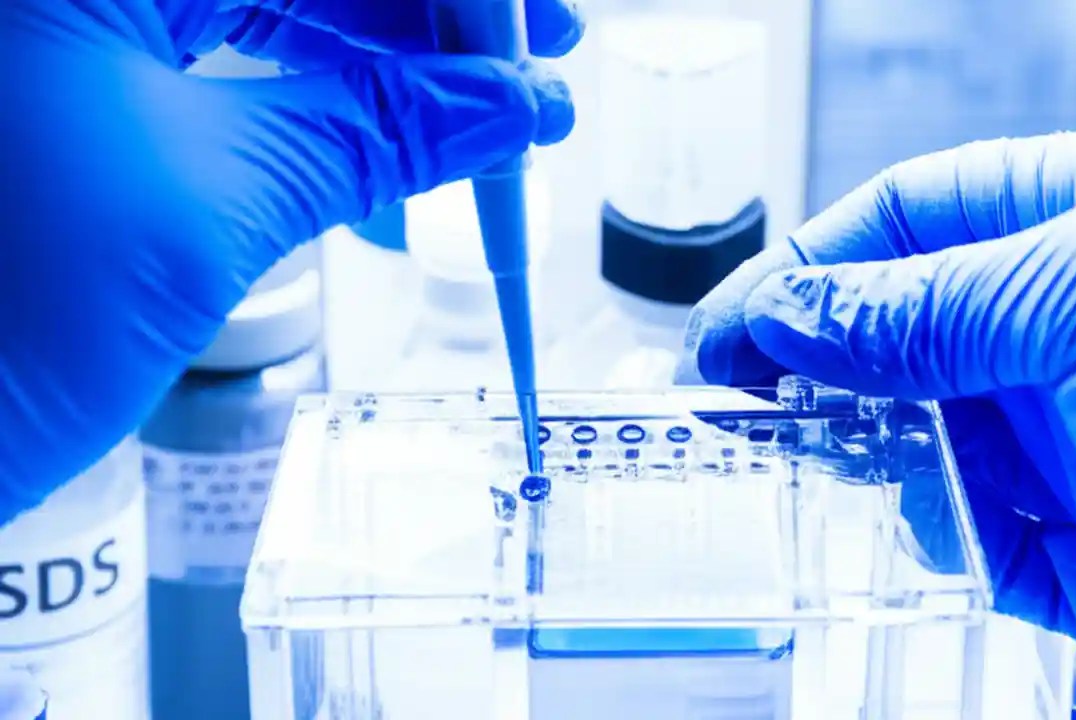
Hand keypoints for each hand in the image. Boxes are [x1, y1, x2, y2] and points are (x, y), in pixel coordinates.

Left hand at [0, 0, 581, 522]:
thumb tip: (514, 101)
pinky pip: (228, 62)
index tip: (535, 33)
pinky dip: (317, 106)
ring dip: (381, 69)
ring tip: (480, 129)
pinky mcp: (78, 85)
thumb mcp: (220, 200)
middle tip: (526, 80)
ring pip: (271, 8)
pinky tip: (390, 152)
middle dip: (423, 27)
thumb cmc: (1, 318)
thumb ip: (377, 129)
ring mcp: (75, 31)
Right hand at [686, 129, 1075, 717]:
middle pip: (906, 328)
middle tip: (730, 397)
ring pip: (920, 434)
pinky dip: (919, 535)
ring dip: (857, 451)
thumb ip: (923, 306)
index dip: (820, 260)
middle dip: (818, 360)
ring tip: (795, 466)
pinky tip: (888, 530)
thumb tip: (787, 309)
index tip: (741, 319)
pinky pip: (967, 534)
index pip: (919, 214)